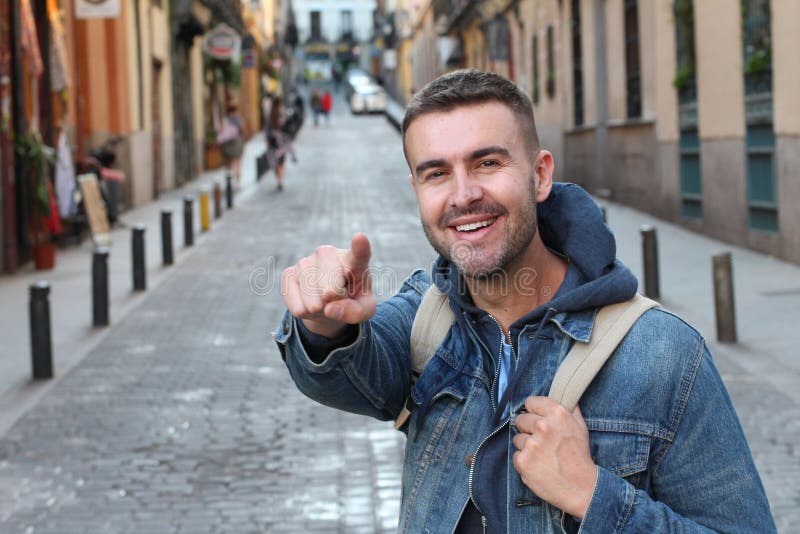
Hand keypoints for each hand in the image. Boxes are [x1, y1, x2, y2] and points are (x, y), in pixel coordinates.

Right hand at [281, 233, 375, 337]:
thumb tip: (329, 309)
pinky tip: (309, 302)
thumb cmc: (351, 302)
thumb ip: (355, 312)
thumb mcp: (363, 310)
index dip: (359, 248)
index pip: (358, 254)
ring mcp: (306, 261)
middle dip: (335, 303)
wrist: (327, 303)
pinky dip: (306, 313)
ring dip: (320, 310)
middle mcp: (328, 254)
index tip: (360, 238)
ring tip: (324, 302)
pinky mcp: (288, 274)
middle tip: (338, 298)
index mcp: (354, 261)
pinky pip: (298, 307)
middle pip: (331, 288)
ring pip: (313, 301)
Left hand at [512, 396, 597, 518]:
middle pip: (520, 419)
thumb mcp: (581, 427)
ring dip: (526, 446)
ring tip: (542, 456)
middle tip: (541, 441)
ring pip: (518, 438)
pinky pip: (516, 455)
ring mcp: (531, 444)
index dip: (533, 411)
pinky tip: (538, 466)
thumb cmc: (581, 457)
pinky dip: (525, 461)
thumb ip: (570, 409)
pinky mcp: (523, 460)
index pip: (530, 402)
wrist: (582, 488)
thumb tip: (563, 395)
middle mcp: (543, 426)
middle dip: (528, 429)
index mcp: (557, 414)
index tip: (537, 418)